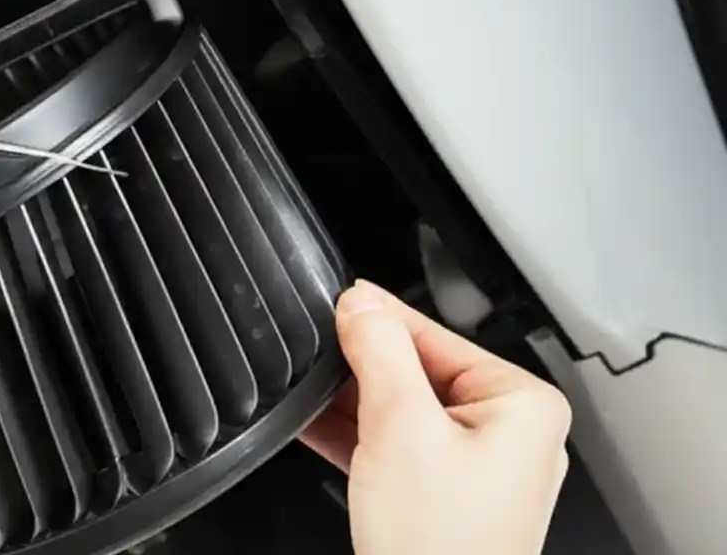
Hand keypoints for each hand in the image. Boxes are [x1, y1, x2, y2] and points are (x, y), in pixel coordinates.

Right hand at [301, 280, 571, 554]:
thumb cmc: (440, 551)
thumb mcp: (400, 428)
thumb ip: (378, 353)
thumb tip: (361, 304)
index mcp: (522, 407)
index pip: (437, 336)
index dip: (378, 319)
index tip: (337, 302)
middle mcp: (510, 435)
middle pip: (417, 372)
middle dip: (361, 368)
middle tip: (316, 355)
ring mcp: (477, 470)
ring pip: (403, 411)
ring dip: (352, 403)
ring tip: (309, 394)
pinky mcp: (444, 498)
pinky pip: (397, 448)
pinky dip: (357, 437)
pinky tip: (315, 425)